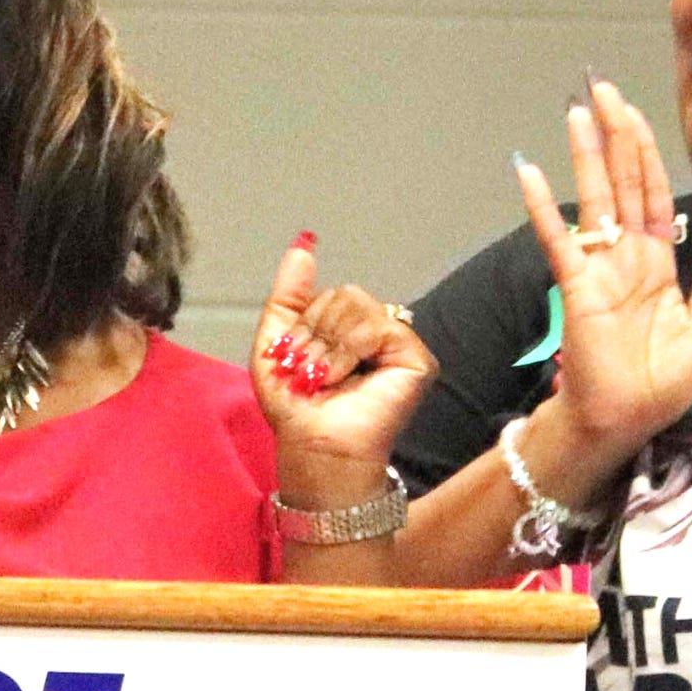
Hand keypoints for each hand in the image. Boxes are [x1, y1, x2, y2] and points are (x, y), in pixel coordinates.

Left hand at [256, 235, 436, 506]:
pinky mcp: (416, 359)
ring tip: (325, 380)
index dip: (304, 326)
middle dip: (314, 336)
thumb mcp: (275, 344)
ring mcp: (400, 345)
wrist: (313, 447)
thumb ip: (287, 294)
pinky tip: (344, 378)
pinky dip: (348, 352)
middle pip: (343, 295)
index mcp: (350, 329)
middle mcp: (380, 333)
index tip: (295, 364)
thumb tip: (303, 243)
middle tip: (310, 375)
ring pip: (358, 306)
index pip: (328, 295)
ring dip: (328, 347)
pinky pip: (375, 326)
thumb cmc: (296, 409)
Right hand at [516, 79, 691, 466]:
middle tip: (602, 89)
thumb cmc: (660, 387)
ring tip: (577, 112)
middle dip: (616, 136)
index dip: (647, 155)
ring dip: (586, 155)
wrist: (623, 423)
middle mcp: (627, 259)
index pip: (655, 197)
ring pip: (595, 200)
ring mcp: (600, 269)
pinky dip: (544, 207)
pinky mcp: (578, 287)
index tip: (637, 115)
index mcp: (659, 266)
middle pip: (623, 184)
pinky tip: (529, 172)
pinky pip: (560, 239)